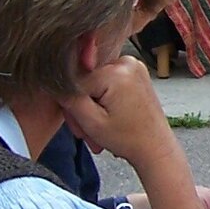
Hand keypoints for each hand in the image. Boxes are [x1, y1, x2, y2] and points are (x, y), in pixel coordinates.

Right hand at [61, 56, 176, 169]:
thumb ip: (70, 99)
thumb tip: (53, 80)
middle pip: (85, 81)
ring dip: (92, 105)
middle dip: (83, 107)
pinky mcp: (134, 71)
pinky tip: (108, 116)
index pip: (75, 82)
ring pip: (94, 82)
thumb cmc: (128, 140)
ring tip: (101, 127)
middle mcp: (126, 61)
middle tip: (89, 132)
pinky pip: (107, 82)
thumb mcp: (92, 123)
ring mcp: (132, 65)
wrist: (156, 147)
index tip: (80, 127)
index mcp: (116, 72)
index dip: (72, 106)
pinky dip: (103, 99)